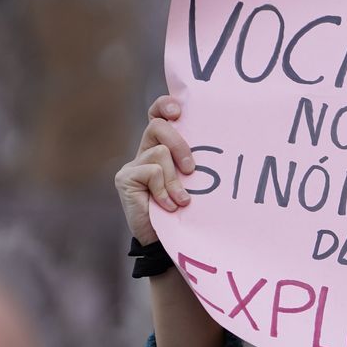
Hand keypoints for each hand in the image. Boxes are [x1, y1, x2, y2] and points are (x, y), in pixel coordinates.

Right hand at [114, 95, 194, 243]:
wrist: (166, 241)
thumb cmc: (186, 209)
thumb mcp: (194, 181)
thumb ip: (194, 162)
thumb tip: (221, 143)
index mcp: (161, 146)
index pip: (158, 115)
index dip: (165, 105)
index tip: (179, 110)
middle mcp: (144, 151)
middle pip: (158, 126)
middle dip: (180, 144)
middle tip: (192, 169)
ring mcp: (132, 165)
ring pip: (160, 153)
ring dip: (176, 179)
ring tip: (181, 200)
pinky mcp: (125, 179)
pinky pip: (153, 172)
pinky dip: (165, 190)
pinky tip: (168, 206)